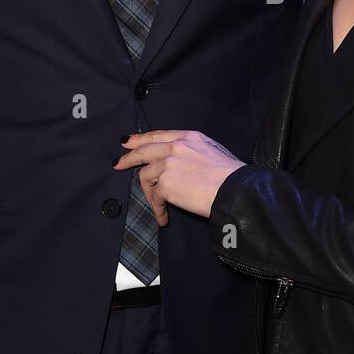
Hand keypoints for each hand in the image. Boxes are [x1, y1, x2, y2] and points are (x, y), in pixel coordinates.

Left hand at [113, 130, 245, 223]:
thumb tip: (180, 162)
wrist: (234, 190)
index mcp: (189, 137)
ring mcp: (168, 163)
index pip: (158, 135)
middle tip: (119, 164)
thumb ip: (192, 151)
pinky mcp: (165, 183)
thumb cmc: (231, 175)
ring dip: (150, 193)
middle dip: (128, 158)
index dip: (140, 139)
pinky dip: (158, 209)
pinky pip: (155, 197)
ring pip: (146, 176)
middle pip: (144, 150)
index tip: (128, 142)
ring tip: (159, 205)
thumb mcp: (212, 150)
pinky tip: (164, 217)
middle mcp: (176, 146)